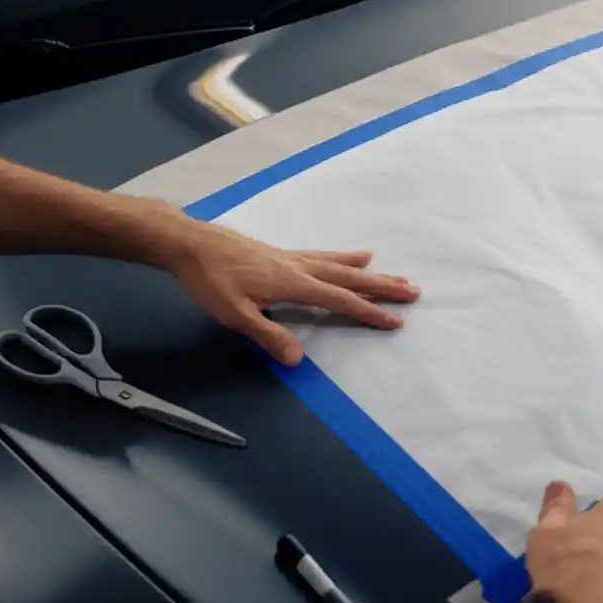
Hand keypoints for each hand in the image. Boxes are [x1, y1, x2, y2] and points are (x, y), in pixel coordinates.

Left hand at [157, 211, 419, 365]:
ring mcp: (292, 258)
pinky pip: (324, 255)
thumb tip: (298, 359)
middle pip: (349, 279)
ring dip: (369, 273)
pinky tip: (355, 255)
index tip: (396, 320)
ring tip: (395, 274)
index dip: (368, 312)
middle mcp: (299, 268)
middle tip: (413, 291)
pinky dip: (345, 257)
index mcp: (293, 284)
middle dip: (382, 288)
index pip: (339, 301)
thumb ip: (268, 335)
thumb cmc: (210, 280)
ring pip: (340, 266)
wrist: (189, 244)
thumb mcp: (235, 314)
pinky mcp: (281, 254)